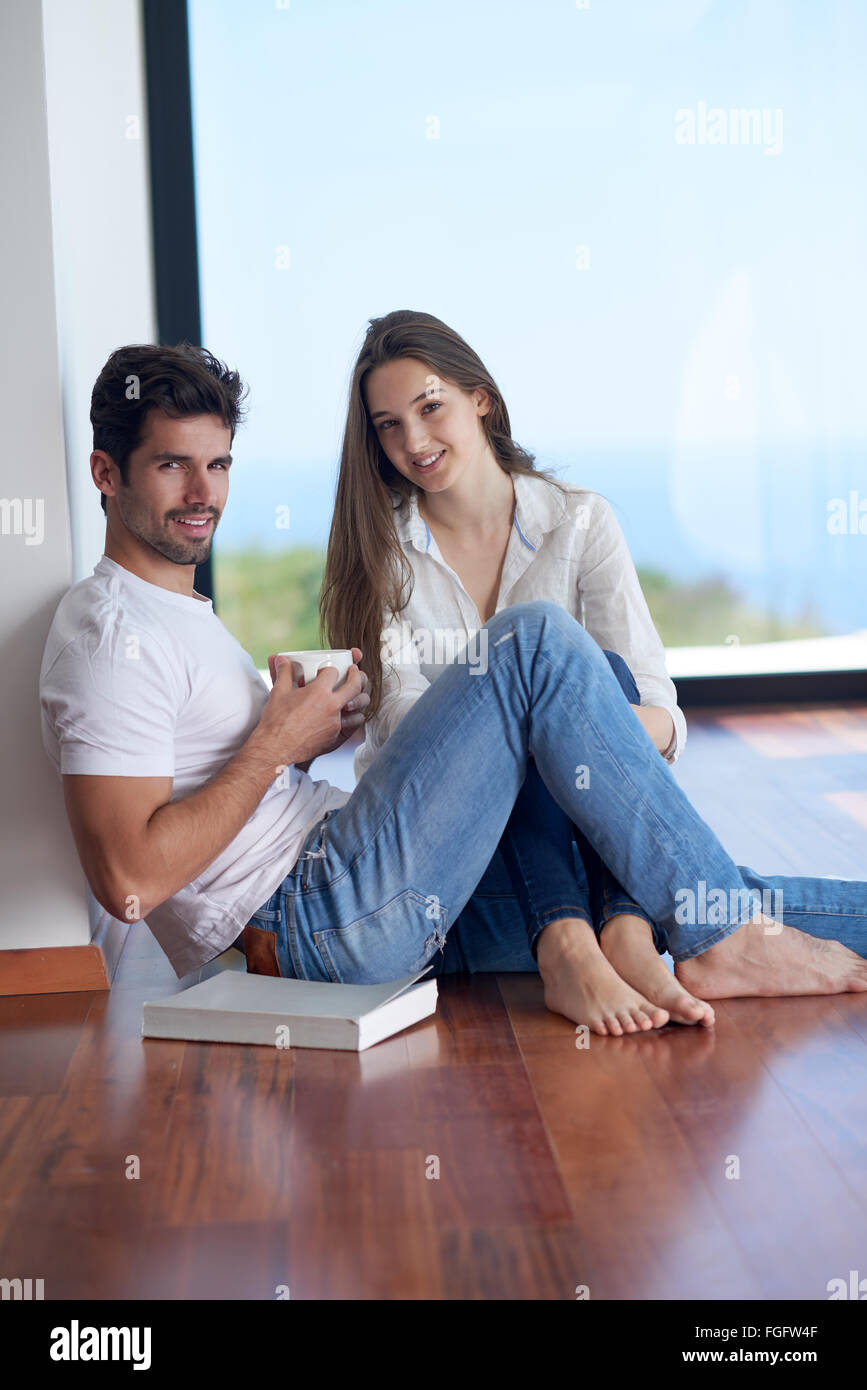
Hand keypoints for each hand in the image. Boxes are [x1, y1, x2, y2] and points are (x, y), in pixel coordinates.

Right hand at [260, 647, 369, 765]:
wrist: (275, 749)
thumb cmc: (276, 720)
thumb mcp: (278, 692)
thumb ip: (283, 672)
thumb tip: (280, 658)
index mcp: (319, 692)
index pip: (333, 672)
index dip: (330, 670)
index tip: (327, 671)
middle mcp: (331, 706)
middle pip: (355, 686)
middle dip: (357, 676)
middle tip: (354, 672)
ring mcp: (336, 723)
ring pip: (358, 707)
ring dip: (358, 699)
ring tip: (353, 695)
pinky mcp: (335, 737)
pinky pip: (352, 725)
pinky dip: (351, 718)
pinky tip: (347, 714)